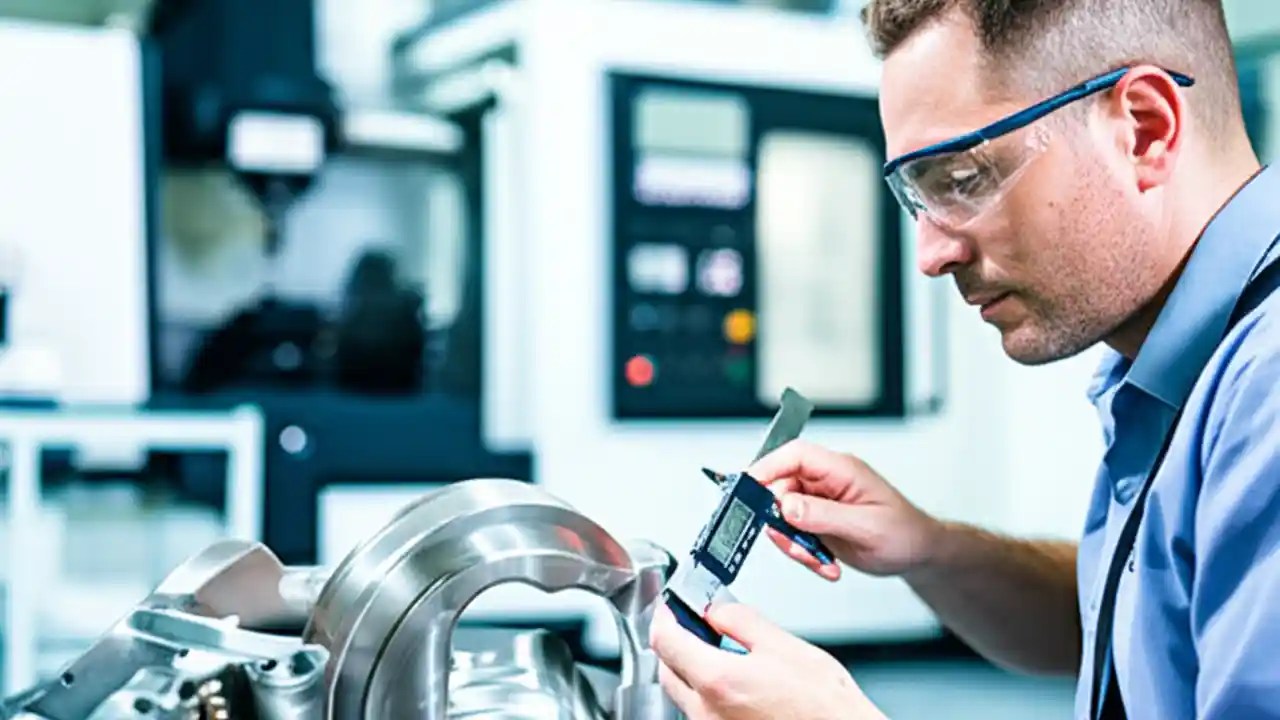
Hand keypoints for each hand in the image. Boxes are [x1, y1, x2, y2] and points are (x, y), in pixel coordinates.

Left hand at [649, 602, 884, 719]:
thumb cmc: (824, 705)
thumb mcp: (783, 645)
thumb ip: (741, 621)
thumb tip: (716, 610)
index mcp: (718, 681)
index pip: (666, 642)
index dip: (664, 618)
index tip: (669, 608)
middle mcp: (707, 712)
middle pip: (667, 671)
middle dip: (674, 644)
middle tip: (691, 626)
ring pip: (684, 694)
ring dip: (692, 670)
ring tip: (721, 654)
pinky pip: (702, 712)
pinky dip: (708, 692)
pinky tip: (736, 682)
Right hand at [748, 440, 941, 579]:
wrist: (917, 553)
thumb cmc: (905, 533)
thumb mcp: (865, 526)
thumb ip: (823, 515)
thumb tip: (786, 505)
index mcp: (841, 470)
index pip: (795, 455)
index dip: (767, 467)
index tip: (748, 489)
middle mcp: (827, 482)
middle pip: (780, 488)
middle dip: (782, 522)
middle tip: (797, 546)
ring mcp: (821, 501)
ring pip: (783, 515)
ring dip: (795, 543)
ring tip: (819, 559)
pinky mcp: (817, 521)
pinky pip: (794, 533)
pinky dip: (804, 553)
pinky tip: (826, 563)